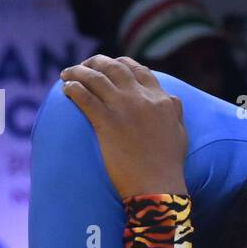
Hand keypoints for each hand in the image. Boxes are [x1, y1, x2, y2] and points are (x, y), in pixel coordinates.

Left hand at [60, 55, 188, 198]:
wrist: (157, 184)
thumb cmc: (169, 164)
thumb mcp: (180, 132)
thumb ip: (174, 111)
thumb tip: (171, 99)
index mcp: (161, 100)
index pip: (140, 70)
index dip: (122, 63)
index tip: (110, 65)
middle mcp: (142, 98)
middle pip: (115, 68)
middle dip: (96, 62)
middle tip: (84, 66)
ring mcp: (123, 109)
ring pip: (96, 79)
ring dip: (78, 72)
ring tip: (67, 74)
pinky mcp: (106, 122)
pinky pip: (84, 97)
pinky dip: (73, 89)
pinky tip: (66, 89)